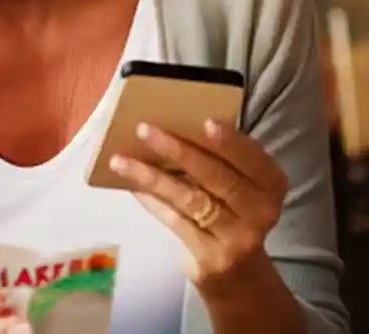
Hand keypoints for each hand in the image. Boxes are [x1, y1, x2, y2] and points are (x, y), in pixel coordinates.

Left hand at [109, 119, 287, 293]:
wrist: (239, 269)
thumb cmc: (230, 210)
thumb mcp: (238, 184)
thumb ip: (218, 158)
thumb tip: (169, 123)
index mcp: (271, 183)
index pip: (252, 158)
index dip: (231, 142)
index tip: (205, 121)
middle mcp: (261, 211)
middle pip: (218, 177)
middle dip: (179, 151)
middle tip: (144, 130)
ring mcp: (238, 237)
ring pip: (191, 199)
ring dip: (152, 177)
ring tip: (120, 160)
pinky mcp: (212, 256)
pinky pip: (176, 221)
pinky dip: (152, 201)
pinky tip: (131, 186)